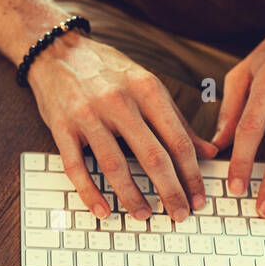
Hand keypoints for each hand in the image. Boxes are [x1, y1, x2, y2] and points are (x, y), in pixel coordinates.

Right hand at [26, 32, 216, 221]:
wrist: (56, 50)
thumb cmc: (106, 69)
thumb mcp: (146, 84)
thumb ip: (176, 119)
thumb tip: (208, 151)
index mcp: (146, 89)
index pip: (177, 140)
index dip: (191, 174)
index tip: (198, 197)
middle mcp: (118, 102)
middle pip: (151, 156)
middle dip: (170, 191)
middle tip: (179, 214)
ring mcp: (88, 115)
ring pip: (114, 165)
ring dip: (131, 196)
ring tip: (144, 216)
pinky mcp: (62, 127)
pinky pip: (76, 166)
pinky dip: (89, 192)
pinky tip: (102, 209)